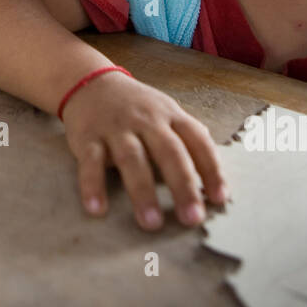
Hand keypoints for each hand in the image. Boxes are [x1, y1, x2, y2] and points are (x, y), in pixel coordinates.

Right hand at [61, 71, 229, 230]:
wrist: (91, 83)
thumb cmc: (137, 108)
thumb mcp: (166, 114)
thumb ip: (189, 139)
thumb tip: (215, 177)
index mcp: (170, 115)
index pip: (197, 141)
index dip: (211, 169)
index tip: (219, 199)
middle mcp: (146, 120)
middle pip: (169, 151)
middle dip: (182, 185)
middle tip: (192, 218)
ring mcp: (116, 128)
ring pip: (132, 158)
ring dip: (142, 191)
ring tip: (151, 223)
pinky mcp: (87, 137)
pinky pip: (90, 163)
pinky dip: (92, 186)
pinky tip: (97, 209)